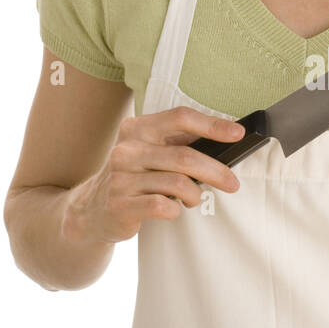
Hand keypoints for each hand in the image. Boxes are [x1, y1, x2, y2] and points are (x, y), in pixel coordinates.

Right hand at [63, 107, 245, 244]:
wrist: (91, 209)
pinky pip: (163, 206)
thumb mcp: (148, 151)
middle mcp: (127, 149)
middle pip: (185, 156)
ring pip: (178, 184)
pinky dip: (176, 210)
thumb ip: (176, 143)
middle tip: (233, 183)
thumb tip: (224, 140)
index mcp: (137, 128)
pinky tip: (173, 209)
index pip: (180, 117)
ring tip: (194, 199)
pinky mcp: (120, 205)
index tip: (237, 134)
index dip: (212, 125)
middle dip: (216, 171)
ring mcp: (121, 178)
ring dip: (195, 195)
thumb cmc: (132, 177)